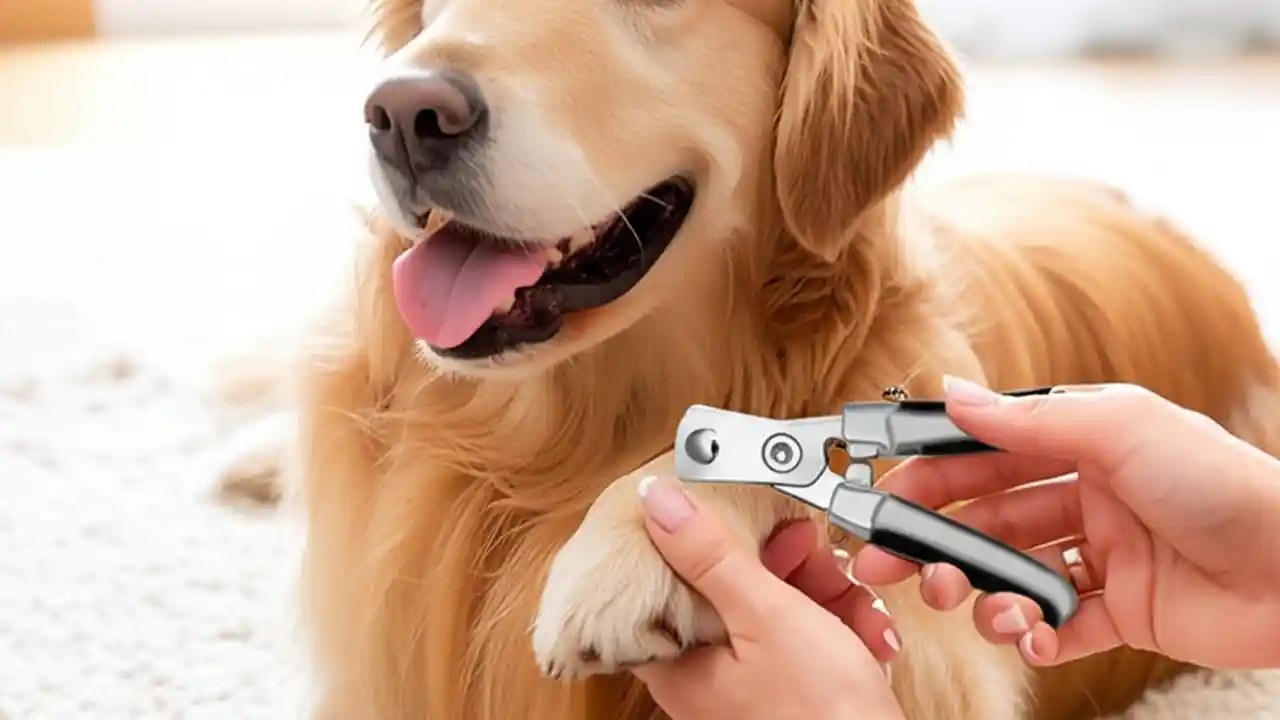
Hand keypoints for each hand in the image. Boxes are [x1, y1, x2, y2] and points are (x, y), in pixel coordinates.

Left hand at [631, 476, 904, 719]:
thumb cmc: (824, 719)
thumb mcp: (766, 617)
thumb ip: (711, 554)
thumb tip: (659, 501)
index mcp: (679, 663)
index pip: (669, 576)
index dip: (706, 539)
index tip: (743, 518)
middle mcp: (707, 674)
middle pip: (732, 584)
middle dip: (789, 564)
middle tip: (816, 559)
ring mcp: (751, 680)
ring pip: (778, 603)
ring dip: (827, 593)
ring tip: (854, 609)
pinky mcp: (791, 684)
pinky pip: (806, 633)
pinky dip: (839, 624)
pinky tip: (865, 633)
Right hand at [855, 378, 1279, 668]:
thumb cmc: (1221, 483)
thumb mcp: (1117, 428)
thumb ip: (1026, 417)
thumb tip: (950, 392)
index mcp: (1084, 443)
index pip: (987, 454)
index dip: (932, 472)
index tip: (884, 493)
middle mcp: (1089, 497)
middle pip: (989, 518)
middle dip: (936, 539)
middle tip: (889, 562)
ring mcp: (1105, 557)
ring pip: (1015, 574)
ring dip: (981, 590)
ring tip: (971, 602)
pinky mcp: (1126, 613)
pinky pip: (1060, 625)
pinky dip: (1034, 633)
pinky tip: (1027, 632)